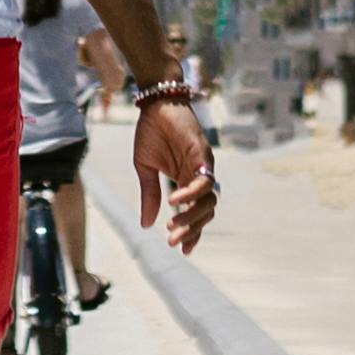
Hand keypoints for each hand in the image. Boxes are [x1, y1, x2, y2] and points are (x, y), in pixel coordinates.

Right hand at [132, 84, 217, 251]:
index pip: (196, 212)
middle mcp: (198, 175)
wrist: (156, 104)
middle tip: (173, 242)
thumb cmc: (152, 131)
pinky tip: (174, 201)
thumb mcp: (145, 169)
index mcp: (186, 180)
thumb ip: (149, 195)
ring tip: (173, 226)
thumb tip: (146, 225)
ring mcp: (204, 165)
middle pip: (206, 210)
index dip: (192, 232)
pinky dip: (191, 193)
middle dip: (191, 229)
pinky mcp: (203, 154)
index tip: (183, 250)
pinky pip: (203, 180)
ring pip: (209, 199)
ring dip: (192, 216)